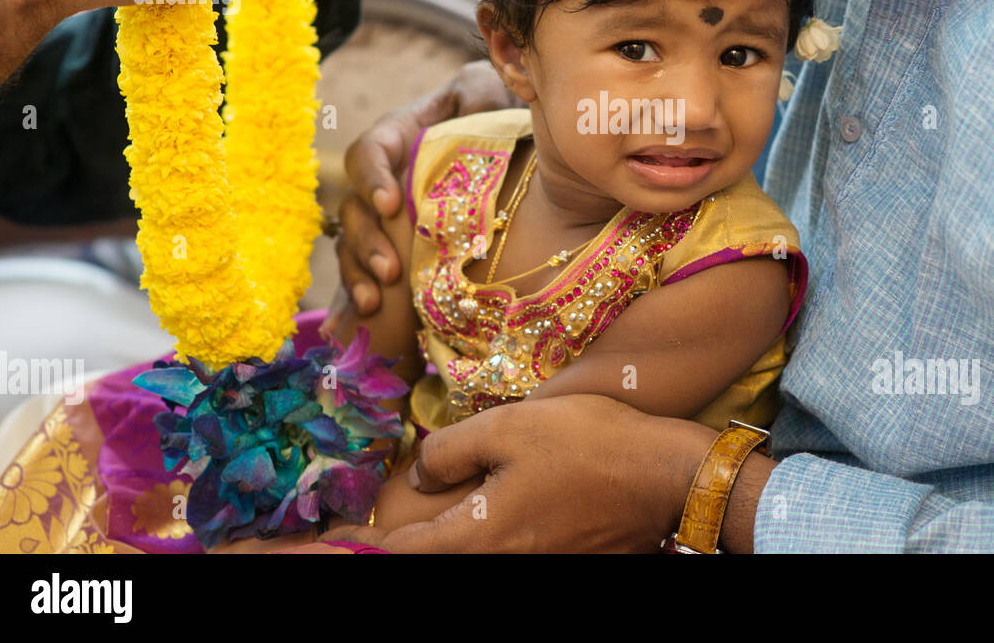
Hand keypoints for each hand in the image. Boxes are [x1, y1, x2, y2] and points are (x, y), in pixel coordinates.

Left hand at [323, 395, 716, 552]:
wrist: (668, 477)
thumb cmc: (590, 445)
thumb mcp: (510, 426)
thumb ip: (451, 450)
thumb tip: (421, 475)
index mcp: (477, 537)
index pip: (399, 553)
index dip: (355, 546)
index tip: (324, 539)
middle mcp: (501, 563)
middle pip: (434, 558)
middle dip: (400, 543)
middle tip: (357, 531)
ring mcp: (534, 566)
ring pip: (471, 554)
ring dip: (445, 536)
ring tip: (425, 516)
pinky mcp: (561, 561)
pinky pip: (504, 551)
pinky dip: (481, 536)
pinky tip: (488, 504)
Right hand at [337, 59, 519, 314]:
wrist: (502, 144)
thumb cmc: (489, 110)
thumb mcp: (483, 93)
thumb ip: (475, 95)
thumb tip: (472, 105)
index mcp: (394, 139)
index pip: (368, 154)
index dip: (372, 178)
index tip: (391, 202)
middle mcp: (380, 181)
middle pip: (355, 211)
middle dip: (367, 243)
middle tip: (390, 270)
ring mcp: (382, 220)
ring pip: (354, 248)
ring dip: (359, 276)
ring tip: (374, 304)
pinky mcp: (393, 251)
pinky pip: (366, 276)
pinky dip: (356, 301)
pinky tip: (353, 327)